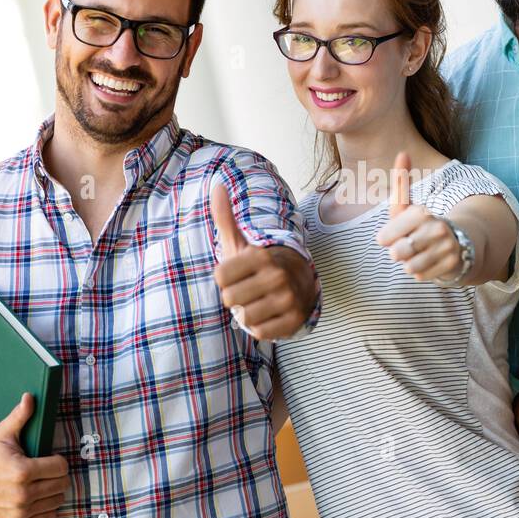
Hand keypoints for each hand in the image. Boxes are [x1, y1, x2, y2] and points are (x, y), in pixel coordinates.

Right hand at [0, 393, 69, 517]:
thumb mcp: (4, 432)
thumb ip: (21, 415)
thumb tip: (30, 396)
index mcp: (23, 471)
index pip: (61, 467)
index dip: (58, 460)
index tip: (50, 457)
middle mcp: (22, 493)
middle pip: (62, 484)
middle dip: (58, 475)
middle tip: (47, 469)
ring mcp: (20, 510)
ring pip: (57, 500)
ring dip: (54, 491)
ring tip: (42, 482)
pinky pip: (48, 517)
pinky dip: (47, 507)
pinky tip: (38, 497)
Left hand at [211, 183, 310, 339]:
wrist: (301, 281)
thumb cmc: (261, 264)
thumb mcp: (243, 242)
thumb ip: (225, 216)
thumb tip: (217, 184)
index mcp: (262, 256)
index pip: (220, 278)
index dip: (225, 279)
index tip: (239, 273)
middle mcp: (277, 276)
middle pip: (229, 300)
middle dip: (236, 297)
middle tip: (250, 289)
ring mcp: (288, 299)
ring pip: (244, 318)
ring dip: (248, 313)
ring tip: (260, 301)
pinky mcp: (295, 320)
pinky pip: (260, 332)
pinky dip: (261, 327)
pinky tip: (270, 314)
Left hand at [374, 152, 464, 282]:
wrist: (459, 241)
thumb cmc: (423, 224)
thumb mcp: (409, 206)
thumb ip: (401, 183)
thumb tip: (402, 152)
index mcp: (422, 213)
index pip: (386, 236)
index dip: (386, 239)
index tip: (389, 237)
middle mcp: (437, 228)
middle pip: (398, 253)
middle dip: (398, 253)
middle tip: (408, 246)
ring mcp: (446, 247)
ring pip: (410, 267)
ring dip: (409, 263)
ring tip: (419, 254)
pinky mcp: (452, 265)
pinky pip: (421, 276)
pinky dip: (421, 272)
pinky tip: (429, 262)